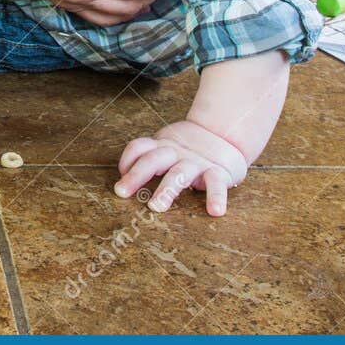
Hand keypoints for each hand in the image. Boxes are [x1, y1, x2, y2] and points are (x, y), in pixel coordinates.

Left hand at [114, 120, 248, 215]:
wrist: (224, 133)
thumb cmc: (189, 148)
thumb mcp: (168, 147)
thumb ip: (150, 158)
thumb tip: (125, 179)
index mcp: (162, 146)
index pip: (139, 147)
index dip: (127, 159)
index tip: (120, 175)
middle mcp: (176, 152)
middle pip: (152, 160)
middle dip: (135, 176)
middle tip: (121, 192)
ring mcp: (196, 162)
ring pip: (179, 174)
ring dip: (166, 190)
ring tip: (156, 206)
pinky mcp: (218, 171)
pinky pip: (216, 184)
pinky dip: (216, 197)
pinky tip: (215, 211)